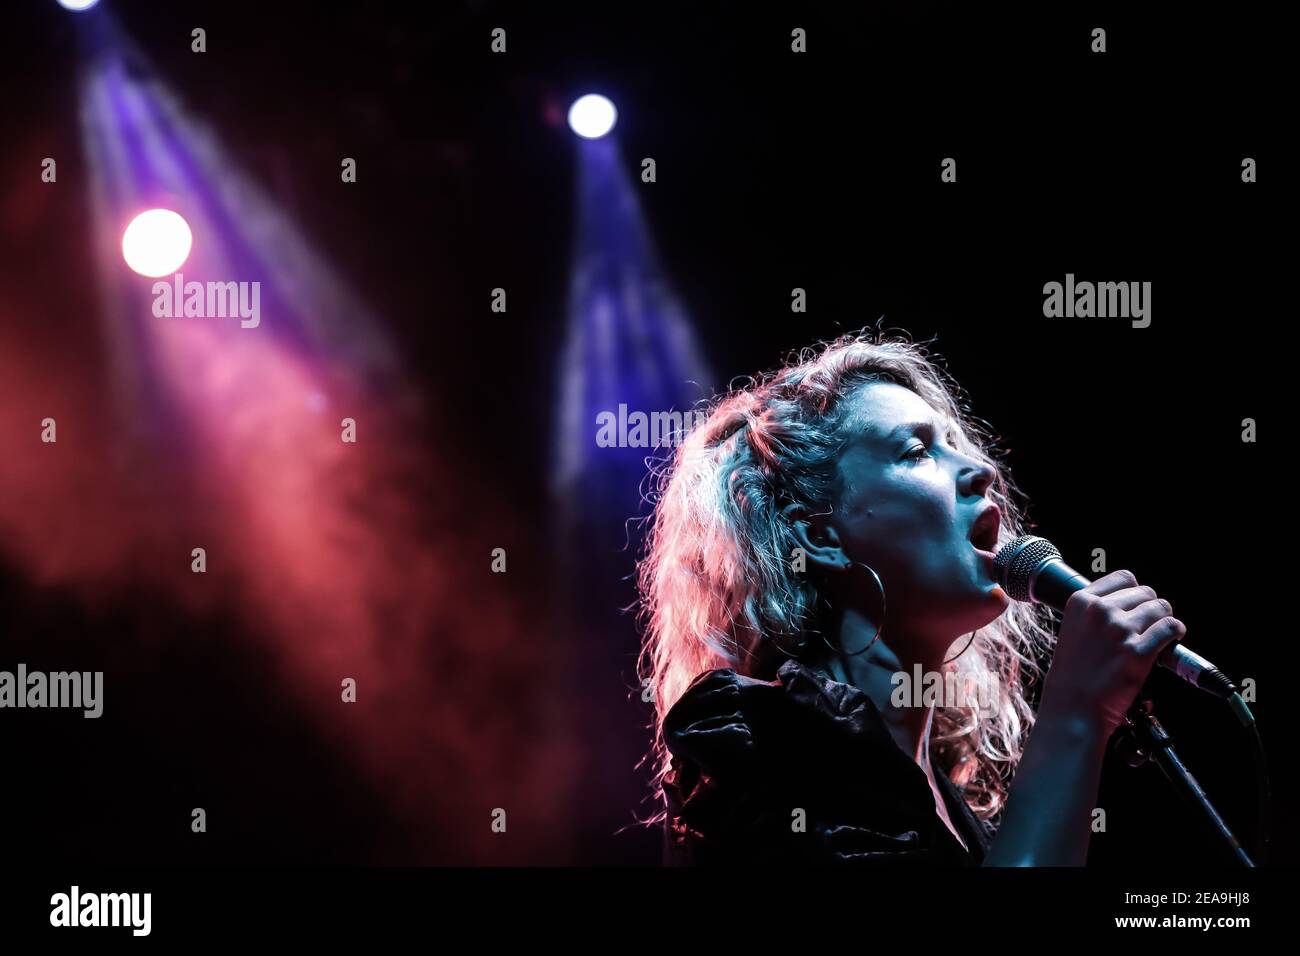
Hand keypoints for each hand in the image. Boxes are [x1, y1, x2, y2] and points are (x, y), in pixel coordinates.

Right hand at [1037, 570, 1185, 736]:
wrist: (1073, 708)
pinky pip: (1171, 628)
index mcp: (1081, 602)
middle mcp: (1100, 611)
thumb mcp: (1073, 631)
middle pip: (1145, 592)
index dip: (1135, 592)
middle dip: (1151, 608)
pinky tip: (1172, 639)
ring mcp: (1119, 631)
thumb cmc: (1073, 675)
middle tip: (1148, 627)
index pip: (1123, 577)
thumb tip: (1127, 603)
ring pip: (1161, 607)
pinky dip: (1176, 632)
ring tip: (1159, 635)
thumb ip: (1094, 613)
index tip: (1137, 605)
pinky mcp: (1138, 652)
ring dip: (1164, 620)